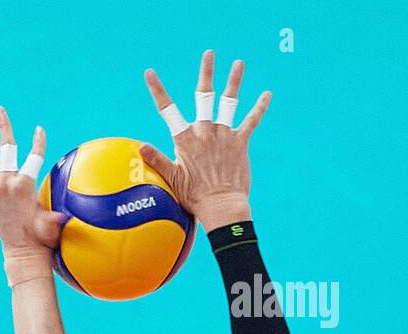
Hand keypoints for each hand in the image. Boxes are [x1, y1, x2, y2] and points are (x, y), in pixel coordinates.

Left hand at [0, 107, 63, 252]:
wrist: (22, 250)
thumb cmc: (40, 237)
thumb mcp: (50, 223)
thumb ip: (54, 217)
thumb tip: (61, 217)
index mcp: (23, 185)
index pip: (33, 156)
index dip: (38, 143)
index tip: (39, 130)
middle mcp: (6, 182)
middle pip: (6, 147)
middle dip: (3, 126)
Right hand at [139, 50, 270, 229]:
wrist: (221, 206)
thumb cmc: (194, 196)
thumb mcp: (171, 178)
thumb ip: (157, 159)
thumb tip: (140, 146)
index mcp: (186, 139)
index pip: (167, 110)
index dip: (158, 90)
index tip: (150, 74)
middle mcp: (205, 132)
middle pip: (204, 95)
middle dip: (206, 73)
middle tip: (209, 53)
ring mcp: (225, 135)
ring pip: (230, 101)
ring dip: (234, 81)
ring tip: (238, 63)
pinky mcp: (241, 143)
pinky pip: (252, 121)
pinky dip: (260, 107)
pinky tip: (267, 94)